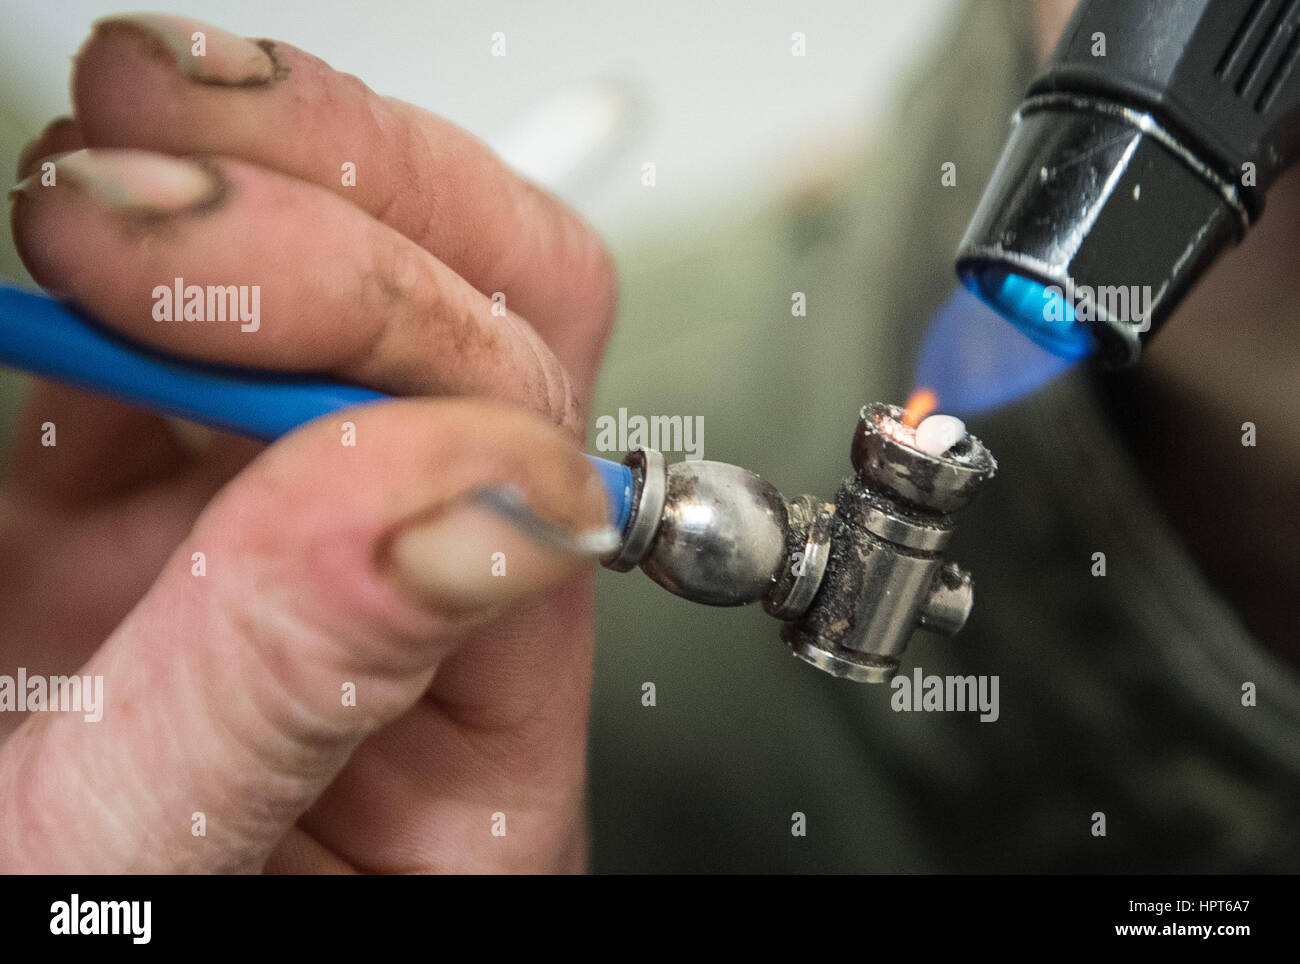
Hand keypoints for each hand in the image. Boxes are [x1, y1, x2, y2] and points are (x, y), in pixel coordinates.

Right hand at [1, 13, 616, 872]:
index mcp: (476, 738)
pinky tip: (82, 232)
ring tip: (109, 170)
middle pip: (491, 334)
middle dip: (348, 209)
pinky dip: (135, 267)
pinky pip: (180, 344)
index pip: (534, 469)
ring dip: (256, 187)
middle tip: (166, 185)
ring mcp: (283, 544)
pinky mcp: (152, 508)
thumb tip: (475, 493)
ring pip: (357, 303)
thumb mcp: (157, 873)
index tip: (223, 290)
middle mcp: (409, 616)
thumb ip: (302, 683)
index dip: (405, 344)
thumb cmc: (105, 943)